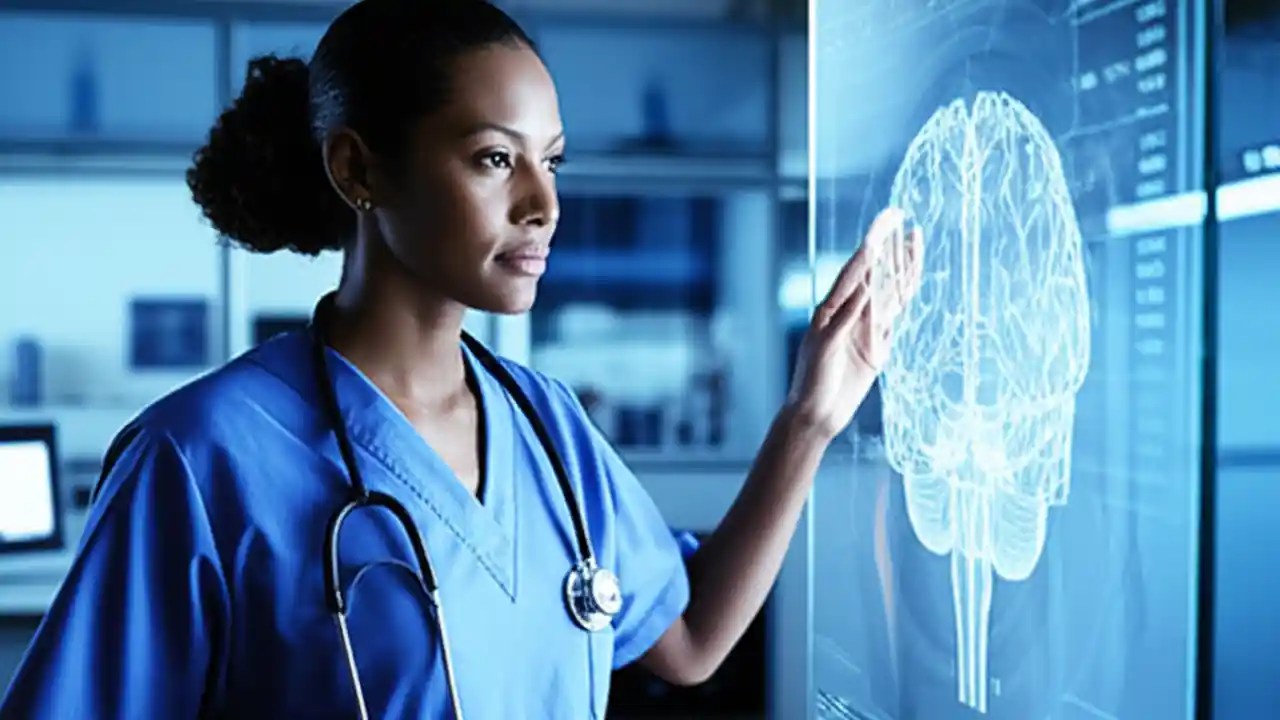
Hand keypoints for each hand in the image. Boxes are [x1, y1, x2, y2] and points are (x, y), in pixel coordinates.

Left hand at [784, 207, 923, 441]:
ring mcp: (864, 328)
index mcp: (830, 309)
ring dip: (901, 266)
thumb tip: (865, 289)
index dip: (869, 248)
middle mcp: (849, 313)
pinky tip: (910, 277)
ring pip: (889, 291)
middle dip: (887, 246)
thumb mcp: (825, 348)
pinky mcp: (876, 346)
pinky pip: (893, 316)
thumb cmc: (812, 381)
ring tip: (913, 240)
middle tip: (899, 217)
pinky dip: (903, 296)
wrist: (817, 414)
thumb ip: (845, 319)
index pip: (854, 272)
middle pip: (874, 273)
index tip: (882, 226)